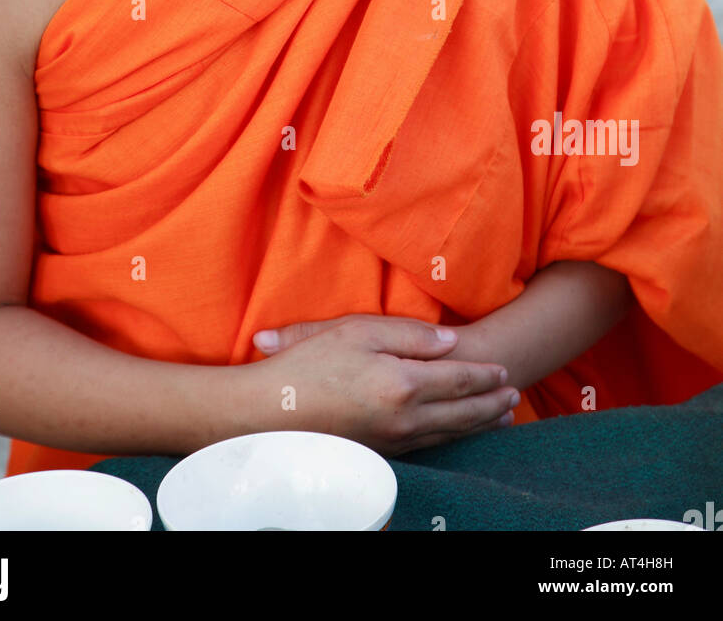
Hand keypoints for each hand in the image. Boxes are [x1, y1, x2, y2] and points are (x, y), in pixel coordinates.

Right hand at [246, 314, 519, 456]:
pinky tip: (456, 432)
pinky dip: (453, 438)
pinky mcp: (379, 452)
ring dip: (479, 424)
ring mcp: (393, 441)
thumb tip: (449, 343)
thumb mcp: (358, 331)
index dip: (484, 375)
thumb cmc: (309, 364)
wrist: (267, 412)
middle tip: (514, 396)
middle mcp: (404, 419)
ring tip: (500, 418)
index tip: (505, 370)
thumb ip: (408, 335)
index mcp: (402, 384)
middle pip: (462, 412)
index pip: (458, 380)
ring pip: (449, 433)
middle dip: (491, 403)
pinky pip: (430, 446)